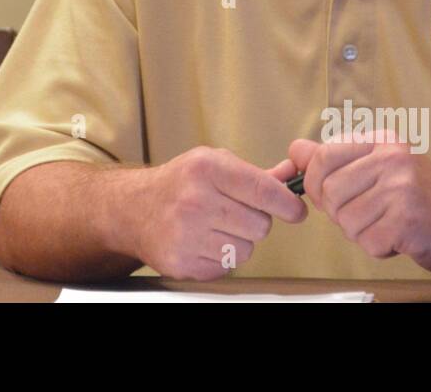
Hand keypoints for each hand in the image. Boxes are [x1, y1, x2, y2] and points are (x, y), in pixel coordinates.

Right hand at [130, 146, 305, 279]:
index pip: (263, 190)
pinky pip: (226, 268)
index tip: (296, 211)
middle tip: (236, 214)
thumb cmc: (179, 183)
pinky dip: (220, 258)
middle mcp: (195, 200)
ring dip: (238, 242)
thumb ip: (255, 174)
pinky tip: (203, 242)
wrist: (134, 208)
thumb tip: (292, 173)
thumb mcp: (213, 163)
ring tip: (216, 228)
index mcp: (206, 168)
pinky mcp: (181, 262)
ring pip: (246, 250)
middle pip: (260, 225)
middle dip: (256, 222)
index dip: (287, 204)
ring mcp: (186, 234)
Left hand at [288, 131, 430, 276]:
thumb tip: (294, 151)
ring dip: (360, 232)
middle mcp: (392, 159)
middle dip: (339, 212)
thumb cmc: (419, 199)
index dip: (315, 183)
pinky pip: (367, 241)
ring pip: (345, 220)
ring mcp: (401, 188)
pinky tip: (399, 237)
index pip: (322, 157)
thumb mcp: (380, 167)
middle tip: (366, 214)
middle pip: (328, 191)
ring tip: (386, 224)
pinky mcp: (407, 220)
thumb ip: (336, 158)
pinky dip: (378, 247)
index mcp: (381, 142)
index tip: (328, 194)